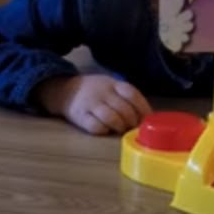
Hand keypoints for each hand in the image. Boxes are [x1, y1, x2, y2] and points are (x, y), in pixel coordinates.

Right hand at [37, 74, 151, 134]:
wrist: (65, 91)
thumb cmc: (96, 91)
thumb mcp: (112, 86)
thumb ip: (127, 97)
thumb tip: (147, 115)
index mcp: (114, 84)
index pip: (133, 94)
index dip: (143, 108)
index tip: (148, 118)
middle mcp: (103, 93)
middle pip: (124, 108)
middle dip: (132, 121)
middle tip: (134, 127)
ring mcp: (91, 104)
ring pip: (111, 118)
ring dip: (120, 126)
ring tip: (121, 129)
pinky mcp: (80, 116)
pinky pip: (95, 126)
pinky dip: (104, 130)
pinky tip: (106, 130)